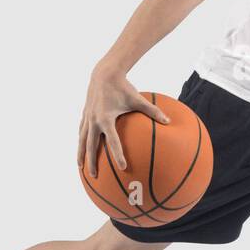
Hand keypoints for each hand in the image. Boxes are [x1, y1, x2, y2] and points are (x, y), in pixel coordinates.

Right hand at [77, 64, 170, 178]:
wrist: (104, 73)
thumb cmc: (123, 87)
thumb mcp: (138, 99)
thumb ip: (153, 111)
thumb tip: (168, 121)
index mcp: (106, 119)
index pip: (112, 141)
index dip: (118, 155)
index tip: (122, 167)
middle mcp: (94, 120)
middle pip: (91, 145)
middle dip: (92, 161)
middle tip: (94, 175)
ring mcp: (87, 117)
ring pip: (82, 140)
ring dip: (81, 154)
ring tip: (81, 167)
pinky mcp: (85, 114)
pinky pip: (81, 131)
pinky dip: (81, 141)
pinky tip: (82, 148)